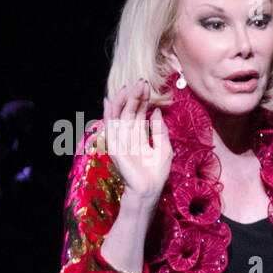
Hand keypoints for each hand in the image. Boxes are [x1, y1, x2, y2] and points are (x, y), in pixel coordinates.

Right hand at [102, 79, 171, 203]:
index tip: (148, 86)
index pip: (139, 113)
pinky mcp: (115, 147)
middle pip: (130, 112)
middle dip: (135, 97)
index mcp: (139, 136)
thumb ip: (159, 130)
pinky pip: (110, 127)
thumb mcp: (164, 147)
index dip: (143, 100)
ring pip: (119, 116)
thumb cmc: (156, 172)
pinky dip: (109, 114)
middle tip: (141, 82)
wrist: (149, 191)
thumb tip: (157, 111)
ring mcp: (120, 141)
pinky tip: (110, 101)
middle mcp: (128, 136)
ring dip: (122, 101)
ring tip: (127, 87)